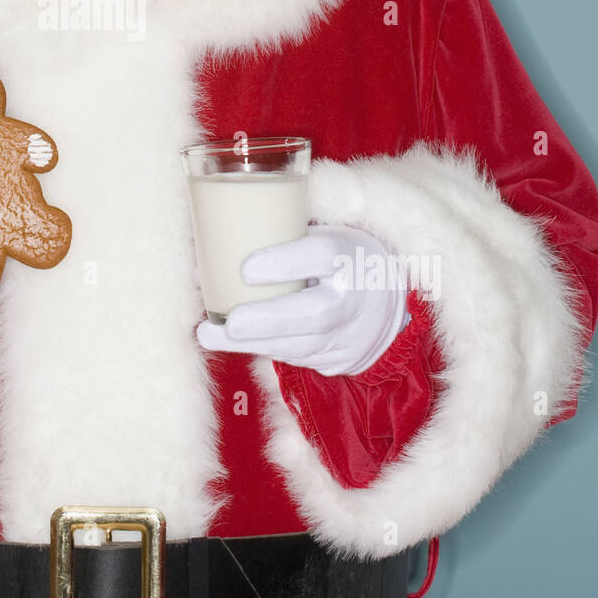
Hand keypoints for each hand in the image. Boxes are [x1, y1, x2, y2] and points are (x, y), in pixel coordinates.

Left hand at [195, 224, 408, 375]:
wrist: (386, 305)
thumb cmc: (339, 260)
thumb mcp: (323, 236)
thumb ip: (280, 240)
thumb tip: (213, 249)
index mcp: (349, 255)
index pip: (322, 255)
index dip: (284, 262)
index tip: (245, 269)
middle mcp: (354, 298)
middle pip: (314, 313)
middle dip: (266, 320)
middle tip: (228, 322)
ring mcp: (349, 335)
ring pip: (301, 346)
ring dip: (252, 343)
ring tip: (211, 336)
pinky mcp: (338, 360)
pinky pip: (299, 358)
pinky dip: (265, 349)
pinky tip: (238, 341)